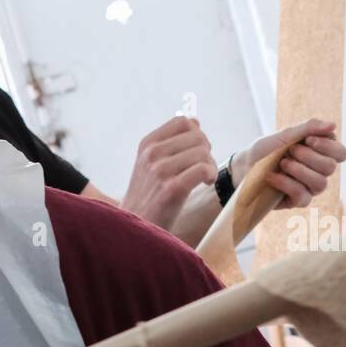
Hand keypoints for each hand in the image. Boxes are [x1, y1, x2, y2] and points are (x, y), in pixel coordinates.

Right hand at [121, 116, 218, 232]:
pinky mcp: (171, 189)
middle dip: (207, 152)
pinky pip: (203, 169)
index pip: (183, 122)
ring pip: (203, 153)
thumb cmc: (148, 196)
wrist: (134, 225)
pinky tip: (205, 183)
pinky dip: (210, 175)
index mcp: (147, 144)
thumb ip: (172, 142)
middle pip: (197, 137)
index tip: (196, 152)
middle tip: (203, 169)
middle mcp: (152, 154)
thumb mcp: (151, 163)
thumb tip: (195, 121)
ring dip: (210, 166)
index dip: (197, 134)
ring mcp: (160, 170)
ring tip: (204, 178)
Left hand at [231, 119, 345, 209]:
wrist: (242, 168)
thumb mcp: (284, 135)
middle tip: (290, 150)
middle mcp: (318, 171)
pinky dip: (287, 184)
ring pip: (320, 183)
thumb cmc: (264, 150)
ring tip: (282, 163)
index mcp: (320, 153)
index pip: (341, 153)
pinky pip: (303, 196)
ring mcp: (309, 187)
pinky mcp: (297, 201)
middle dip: (309, 157)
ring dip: (299, 170)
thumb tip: (333, 124)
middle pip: (331, 167)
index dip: (328, 147)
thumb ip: (309, 128)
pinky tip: (272, 177)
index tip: (308, 139)